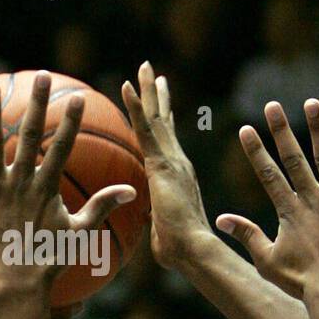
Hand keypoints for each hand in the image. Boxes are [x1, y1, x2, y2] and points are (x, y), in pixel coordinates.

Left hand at [0, 71, 134, 291]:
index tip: (78, 97)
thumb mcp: (79, 233)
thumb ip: (101, 207)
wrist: (14, 286)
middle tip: (41, 77)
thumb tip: (131, 191)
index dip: (71, 121)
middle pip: (29, 136)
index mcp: (46, 189)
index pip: (62, 148)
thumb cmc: (47, 263)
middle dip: (37, 104)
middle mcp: (21, 183)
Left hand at [122, 61, 209, 270]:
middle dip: (157, 94)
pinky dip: (135, 106)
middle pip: (164, 120)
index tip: (160, 96)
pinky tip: (126, 86)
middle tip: (151, 70)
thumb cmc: (180, 251)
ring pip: (156, 117)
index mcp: (177, 175)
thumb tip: (153, 231)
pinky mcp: (161, 163)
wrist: (193, 251)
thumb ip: (157, 223)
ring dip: (148, 90)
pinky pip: (145, 129)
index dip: (163, 117)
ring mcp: (171, 159)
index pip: (167, 139)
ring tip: (143, 66)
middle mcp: (178, 161)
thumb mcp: (163, 231)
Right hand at [215, 100, 318, 300]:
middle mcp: (311, 199)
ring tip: (312, 103)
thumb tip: (221, 219)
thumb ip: (247, 235)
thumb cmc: (301, 281)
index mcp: (288, 211)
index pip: (268, 174)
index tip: (246, 129)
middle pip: (293, 159)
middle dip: (281, 130)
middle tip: (272, 106)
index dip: (256, 151)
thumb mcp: (266, 260)